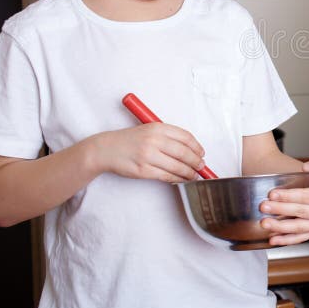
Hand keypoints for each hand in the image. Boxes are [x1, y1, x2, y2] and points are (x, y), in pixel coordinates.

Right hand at [92, 123, 206, 182]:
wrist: (107, 149)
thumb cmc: (130, 140)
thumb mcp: (149, 129)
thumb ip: (168, 136)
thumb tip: (191, 149)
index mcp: (158, 128)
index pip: (185, 137)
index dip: (197, 146)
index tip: (202, 153)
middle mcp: (154, 140)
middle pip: (184, 152)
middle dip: (196, 161)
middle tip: (202, 166)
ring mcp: (148, 156)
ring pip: (177, 166)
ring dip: (189, 172)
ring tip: (195, 175)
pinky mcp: (144, 170)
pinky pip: (166, 176)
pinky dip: (178, 179)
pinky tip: (183, 179)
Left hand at [259, 155, 308, 245]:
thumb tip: (305, 166)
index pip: (307, 196)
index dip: (289, 196)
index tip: (273, 193)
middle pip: (300, 212)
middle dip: (280, 209)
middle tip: (263, 206)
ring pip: (299, 228)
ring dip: (280, 227)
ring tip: (264, 223)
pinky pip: (301, 238)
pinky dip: (287, 240)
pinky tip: (273, 239)